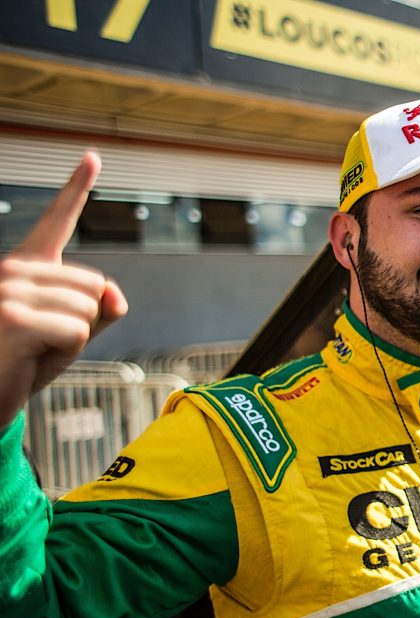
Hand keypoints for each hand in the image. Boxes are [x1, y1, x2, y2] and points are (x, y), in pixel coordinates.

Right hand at [0, 152, 127, 428]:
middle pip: (95, 285)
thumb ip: (98, 308)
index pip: (56, 221)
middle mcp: (11, 268)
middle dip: (83, 322)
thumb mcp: (67, 333)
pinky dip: (65, 353)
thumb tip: (114, 296)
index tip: (93, 156)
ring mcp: (8, 289)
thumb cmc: (21, 365)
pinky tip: (28, 359)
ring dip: (73, 340)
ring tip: (31, 350)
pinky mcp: (13, 317)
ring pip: (90, 309)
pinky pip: (78, 332)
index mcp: (24, 266)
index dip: (77, 187)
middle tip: (39, 342)